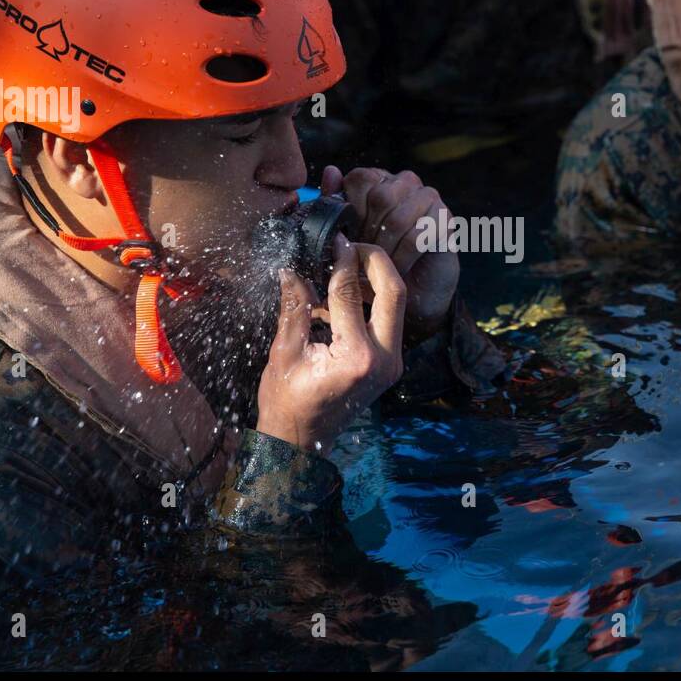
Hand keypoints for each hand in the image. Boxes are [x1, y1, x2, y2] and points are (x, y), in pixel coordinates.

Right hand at [255, 238, 405, 453]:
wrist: (301, 441)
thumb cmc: (287, 402)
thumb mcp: (285, 351)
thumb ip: (295, 306)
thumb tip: (292, 267)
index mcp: (356, 356)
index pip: (351, 292)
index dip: (340, 259)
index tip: (333, 238)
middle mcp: (384, 359)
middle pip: (394, 292)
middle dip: (375, 261)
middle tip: (350, 245)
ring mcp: (392, 363)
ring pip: (395, 305)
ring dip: (374, 280)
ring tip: (343, 265)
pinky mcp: (389, 364)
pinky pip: (387, 321)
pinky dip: (370, 301)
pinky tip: (342, 294)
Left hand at [324, 165, 458, 342]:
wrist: (410, 290)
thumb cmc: (374, 261)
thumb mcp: (345, 236)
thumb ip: (334, 205)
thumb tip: (330, 171)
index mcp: (377, 179)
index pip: (361, 179)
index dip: (352, 212)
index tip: (350, 236)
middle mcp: (404, 182)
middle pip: (380, 198)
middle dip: (369, 235)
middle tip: (366, 256)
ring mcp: (428, 197)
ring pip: (398, 220)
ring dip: (385, 250)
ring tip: (381, 265)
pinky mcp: (445, 218)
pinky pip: (417, 238)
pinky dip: (403, 259)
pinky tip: (398, 269)